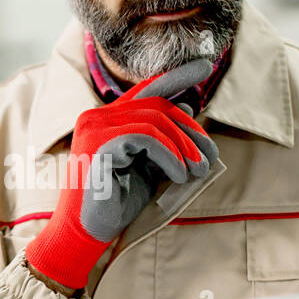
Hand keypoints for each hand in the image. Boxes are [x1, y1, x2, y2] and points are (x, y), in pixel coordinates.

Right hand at [24, 58, 218, 291]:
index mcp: (108, 119)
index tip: (205, 65)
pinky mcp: (99, 145)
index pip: (146, 89)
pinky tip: (179, 176)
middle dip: (190, 129)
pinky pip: (146, 137)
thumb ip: (165, 138)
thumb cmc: (117, 202)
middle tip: (209, 156)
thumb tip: (188, 104)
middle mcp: (98, 117)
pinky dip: (170, 155)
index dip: (176, 76)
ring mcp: (95, 128)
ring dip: (184, 146)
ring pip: (155, 119)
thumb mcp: (150, 166)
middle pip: (157, 104)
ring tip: (197, 170)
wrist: (89, 232)